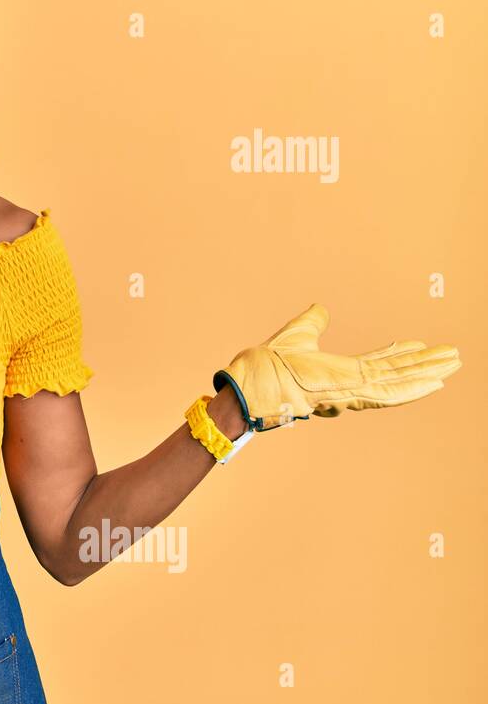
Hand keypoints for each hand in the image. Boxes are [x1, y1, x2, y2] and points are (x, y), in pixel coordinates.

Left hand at [215, 303, 460, 430]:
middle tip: (451, 357)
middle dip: (424, 365)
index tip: (419, 346)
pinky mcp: (348, 395)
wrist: (251, 382)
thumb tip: (320, 309)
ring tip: (453, 363)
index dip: (400, 355)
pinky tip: (435, 383)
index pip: (378, 363)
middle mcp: (349, 385)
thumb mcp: (296, 335)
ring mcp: (351, 392)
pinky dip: (412, 388)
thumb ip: (312, 323)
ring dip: (427, 373)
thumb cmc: (267, 366)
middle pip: (396, 373)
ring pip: (399, 382)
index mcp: (339, 373)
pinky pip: (387, 393)